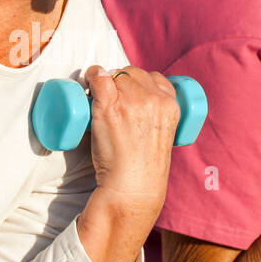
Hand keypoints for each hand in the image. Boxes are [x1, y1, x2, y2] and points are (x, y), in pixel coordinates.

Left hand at [81, 64, 180, 225]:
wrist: (132, 186)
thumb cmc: (144, 168)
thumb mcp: (163, 137)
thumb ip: (157, 120)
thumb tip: (139, 111)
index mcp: (170, 105)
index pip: (155, 78)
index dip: (140, 84)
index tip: (131, 95)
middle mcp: (154, 99)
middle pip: (134, 74)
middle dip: (122, 83)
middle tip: (113, 101)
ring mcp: (132, 101)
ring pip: (117, 76)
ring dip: (107, 83)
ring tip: (101, 100)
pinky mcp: (110, 106)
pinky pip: (100, 77)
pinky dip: (92, 74)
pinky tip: (90, 79)